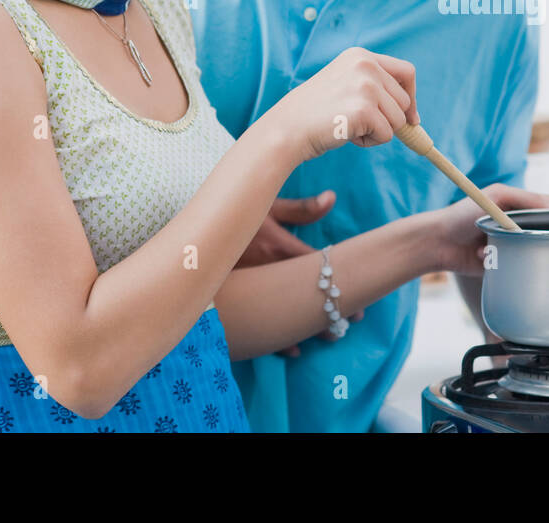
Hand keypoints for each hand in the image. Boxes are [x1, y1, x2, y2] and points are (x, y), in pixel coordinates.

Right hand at [232, 189, 365, 355]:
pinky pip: (258, 326)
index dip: (340, 282)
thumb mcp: (266, 205)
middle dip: (328, 312)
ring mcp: (247, 292)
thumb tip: (332, 198)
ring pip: (284, 317)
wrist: (189, 231)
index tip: (359, 297)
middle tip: (350, 322)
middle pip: (304, 298)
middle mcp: (264, 273)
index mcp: (276, 248)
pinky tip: (293, 349)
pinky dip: (276, 340)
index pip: (316, 269)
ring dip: (307, 328)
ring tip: (329, 336)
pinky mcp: (231, 304)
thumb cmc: (233, 212)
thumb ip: (300, 208)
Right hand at [268, 47, 418, 161]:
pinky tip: (346, 134)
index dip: (411, 96)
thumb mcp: (346, 84)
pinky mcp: (364, 110)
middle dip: (388, 118)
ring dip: (378, 131)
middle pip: (404, 100)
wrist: (287, 128)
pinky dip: (370, 141)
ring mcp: (366, 86)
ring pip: (398, 120)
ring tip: (349, 126)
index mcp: (361, 55)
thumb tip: (413, 117)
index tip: (411, 116)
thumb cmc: (316, 112)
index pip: (407, 72)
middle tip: (359, 123)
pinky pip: (386, 135)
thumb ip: (375, 88)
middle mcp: (366, 65)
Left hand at [430, 184, 548, 276]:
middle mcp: (525, 226)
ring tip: (493, 245)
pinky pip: (519, 271)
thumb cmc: (464, 213)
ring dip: (519, 252)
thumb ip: (528, 200)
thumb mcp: (498, 197)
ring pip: (537, 255)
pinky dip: (503, 264)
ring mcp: (517, 247)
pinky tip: (483, 255)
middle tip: (541, 243)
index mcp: (526, 206)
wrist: (437, 242)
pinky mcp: (507, 266)